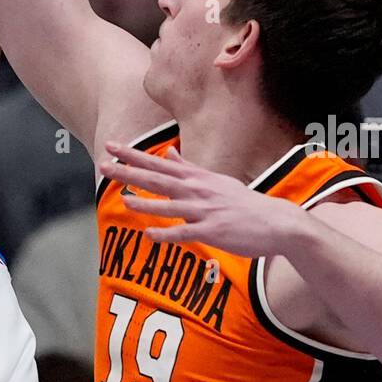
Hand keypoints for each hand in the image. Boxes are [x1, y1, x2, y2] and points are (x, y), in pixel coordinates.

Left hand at [98, 143, 305, 255]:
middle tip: (105, 165)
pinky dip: (167, 234)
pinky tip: (149, 234)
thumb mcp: (215, 179)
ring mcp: (206, 210)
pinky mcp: (213, 231)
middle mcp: (199, 190)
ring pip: (170, 205)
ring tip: (123, 199)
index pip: (160, 163)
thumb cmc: (243, 202)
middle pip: (159, 179)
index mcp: (198, 177)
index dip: (134, 155)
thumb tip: (169, 151)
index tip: (112, 147)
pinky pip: (186, 233)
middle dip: (130, 172)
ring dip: (145, 203)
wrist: (277, 222)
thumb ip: (189, 167)